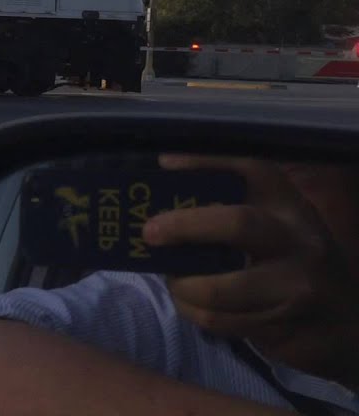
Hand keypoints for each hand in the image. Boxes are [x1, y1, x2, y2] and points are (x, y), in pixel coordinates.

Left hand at [143, 155, 358, 389]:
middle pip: (238, 224)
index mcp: (290, 207)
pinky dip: (193, 312)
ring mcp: (294, 286)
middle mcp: (298, 240)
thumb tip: (165, 175)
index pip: (254, 170)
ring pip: (218, 288)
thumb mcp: (277, 224)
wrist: (347, 321)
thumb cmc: (294, 261)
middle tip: (149, 232)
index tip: (165, 163)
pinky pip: (220, 320)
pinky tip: (190, 303)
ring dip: (181, 286)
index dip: (207, 162)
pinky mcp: (282, 324)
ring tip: (172, 281)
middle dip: (186, 226)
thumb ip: (232, 204)